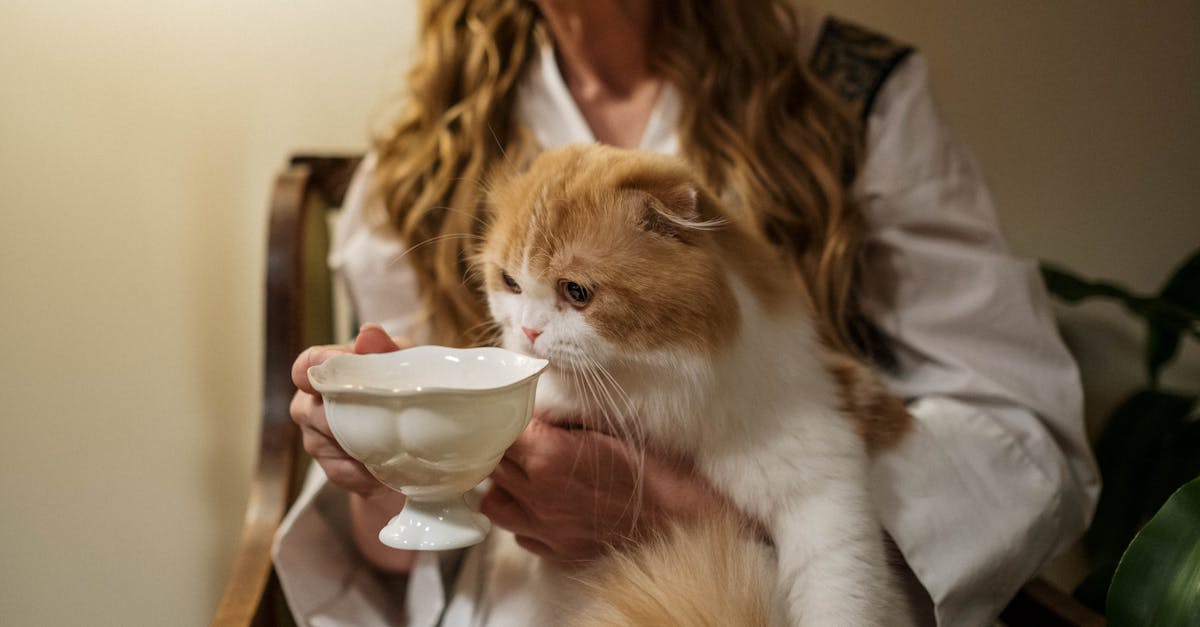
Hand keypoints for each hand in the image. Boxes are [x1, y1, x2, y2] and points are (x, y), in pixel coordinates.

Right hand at [289, 323, 411, 496]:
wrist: (422, 447)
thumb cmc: (410, 393)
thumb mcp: (406, 368)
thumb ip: (386, 350)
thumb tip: (368, 332)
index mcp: (333, 369)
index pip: (307, 364)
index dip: (313, 369)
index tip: (331, 379)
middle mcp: (316, 401)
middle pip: (309, 409)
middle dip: (339, 417)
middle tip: (369, 420)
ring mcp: (319, 436)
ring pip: (321, 442)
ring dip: (355, 445)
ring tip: (386, 446)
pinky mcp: (332, 467)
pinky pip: (338, 470)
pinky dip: (362, 470)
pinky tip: (380, 467)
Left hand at [480, 417, 734, 562]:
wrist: (675, 518)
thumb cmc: (647, 469)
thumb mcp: (604, 429)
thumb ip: (562, 423)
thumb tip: (535, 412)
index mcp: (547, 455)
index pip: (500, 432)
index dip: (505, 421)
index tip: (514, 415)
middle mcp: (537, 493)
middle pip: (492, 465)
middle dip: (501, 450)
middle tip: (519, 440)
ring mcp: (543, 526)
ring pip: (494, 503)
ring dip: (503, 487)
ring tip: (522, 476)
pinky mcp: (555, 549)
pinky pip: (519, 533)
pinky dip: (523, 518)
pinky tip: (542, 507)